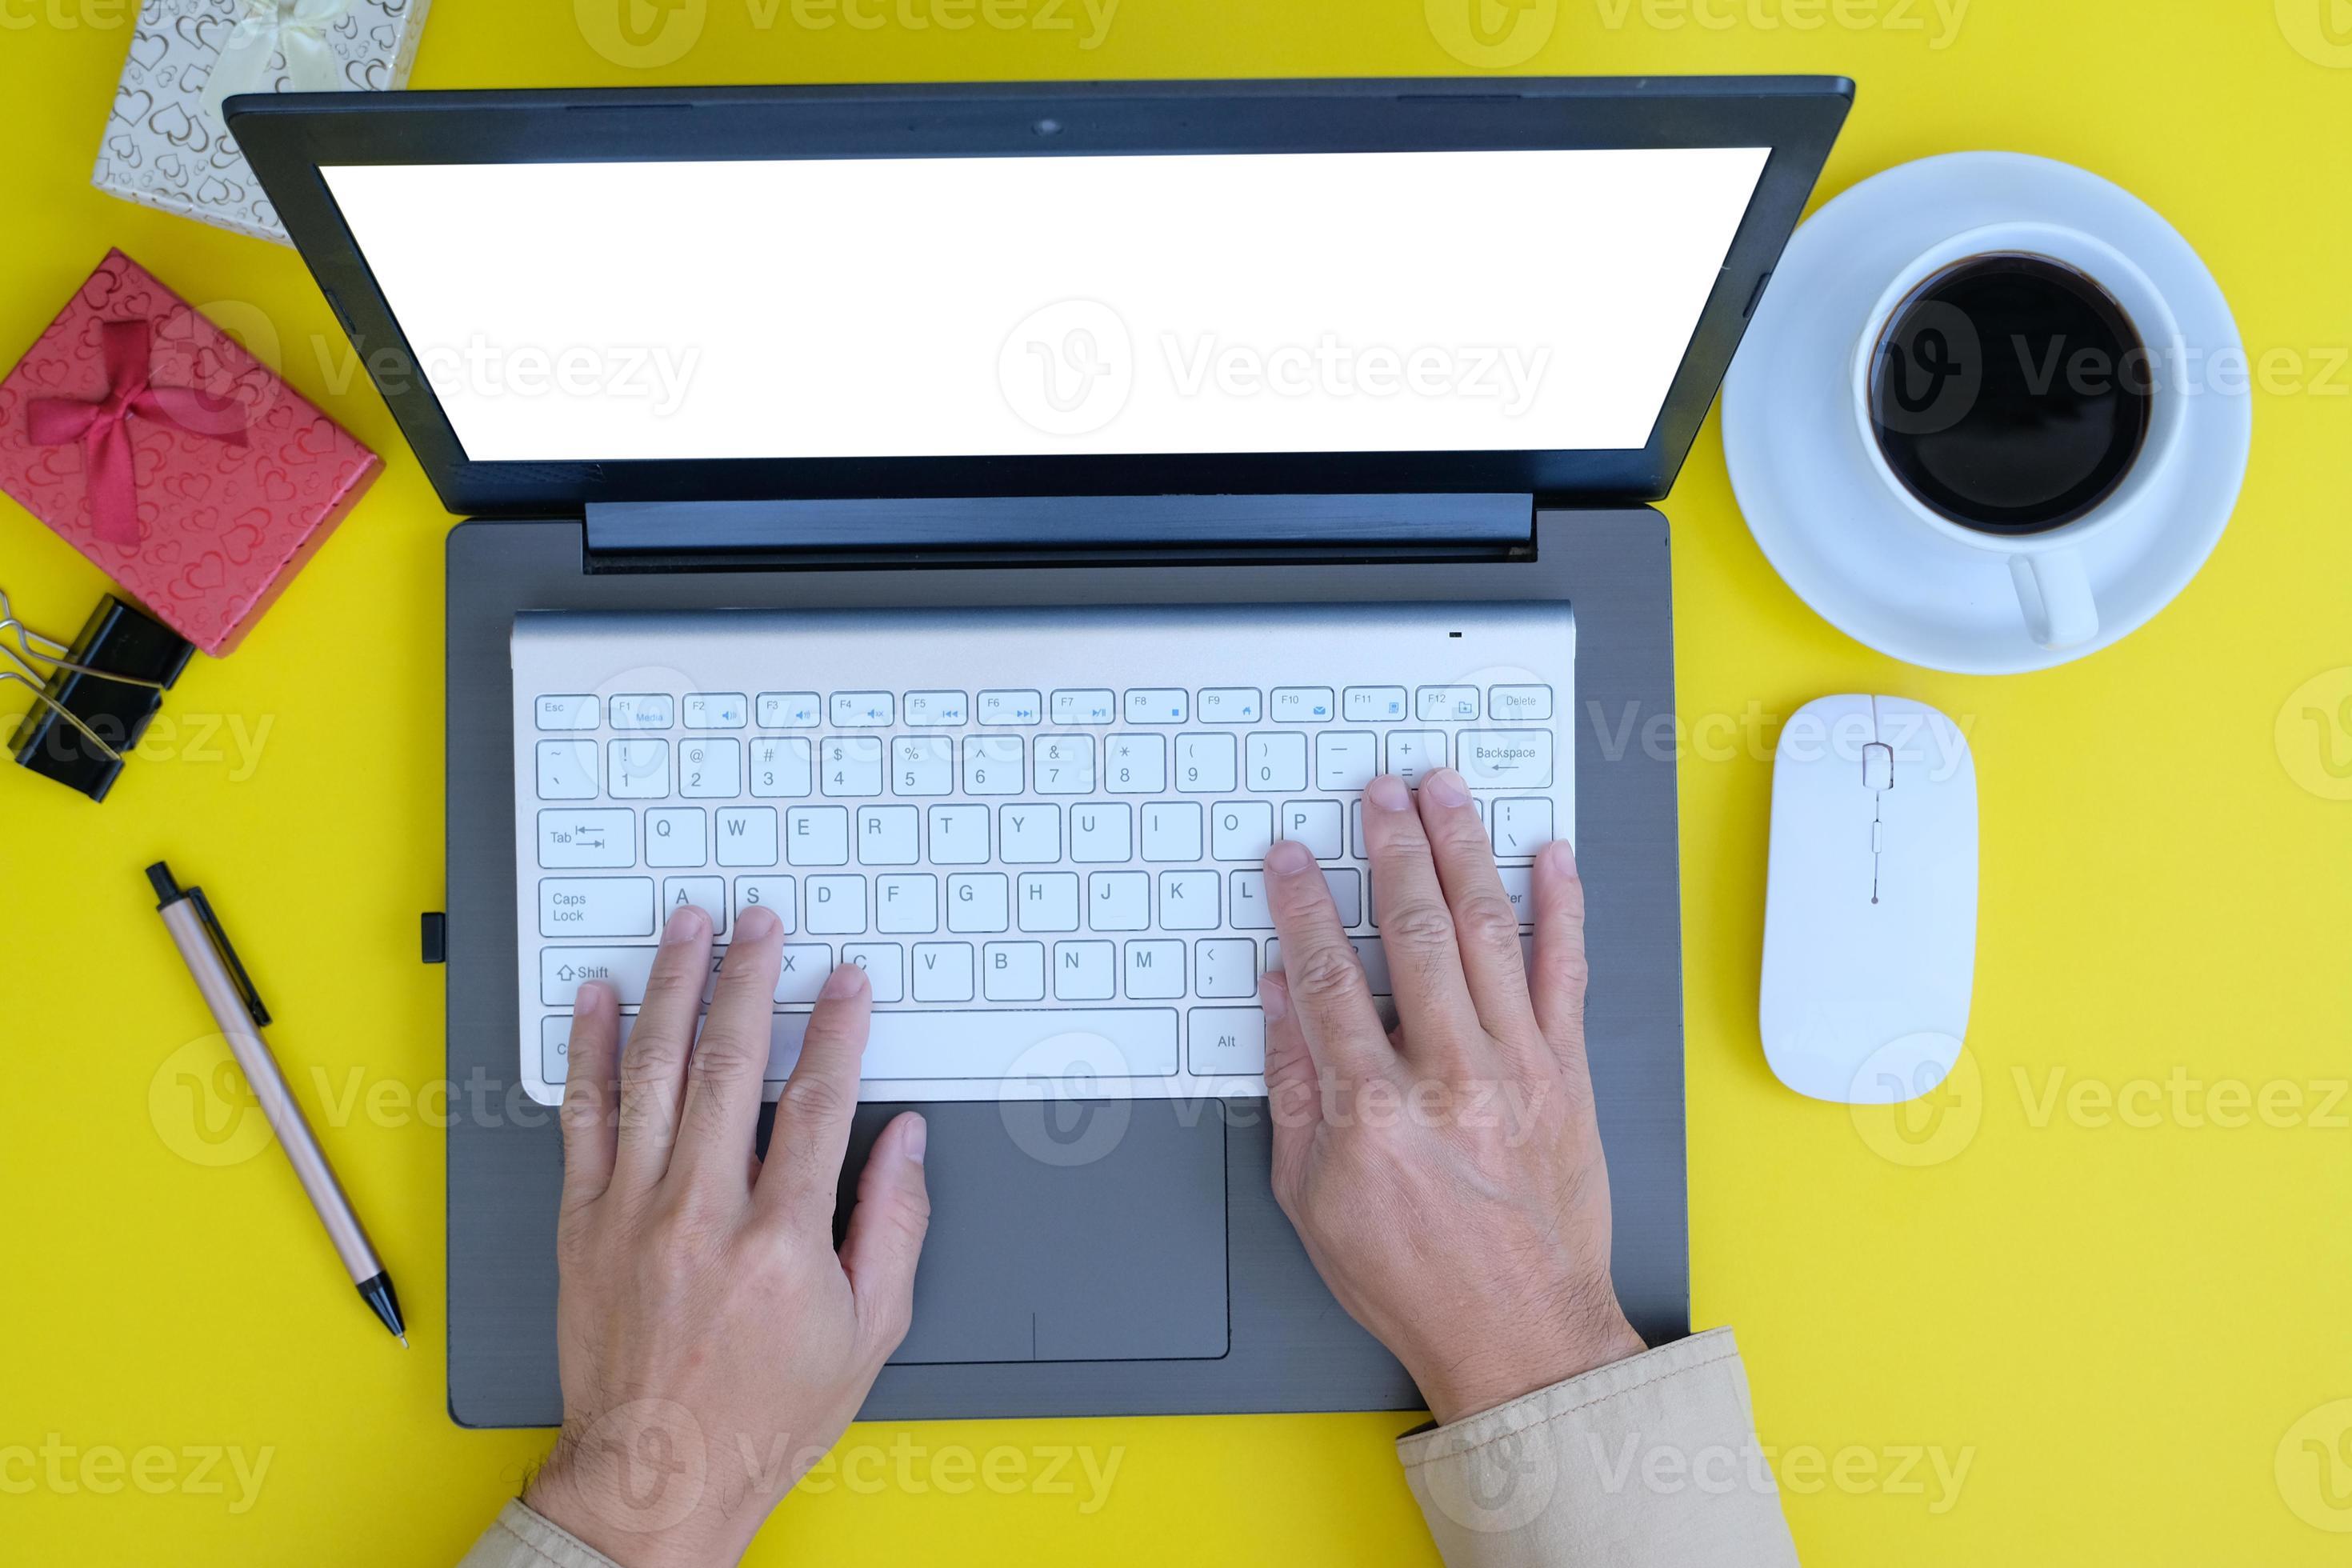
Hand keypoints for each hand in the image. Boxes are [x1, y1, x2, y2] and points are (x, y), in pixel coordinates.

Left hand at [523, 903, 930, 1567]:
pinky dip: (592, 1050)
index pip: (819, 1100)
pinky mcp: (583, 1222)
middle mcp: (703, 1213)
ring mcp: (634, 1212)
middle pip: (730, 1063)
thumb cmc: (761, 1415)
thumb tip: (905, 1143)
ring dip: (673, 987)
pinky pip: (583, 1116)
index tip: (846, 982)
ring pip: (654, 1071)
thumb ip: (895, 1226)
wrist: (656, 1477)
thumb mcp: (870, 1333)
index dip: (837, 1028)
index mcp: (782, 1240)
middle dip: (749, 979)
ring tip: (688, 930)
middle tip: (761, 925)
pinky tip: (602, 999)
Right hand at [1259, 770, 1644, 1425]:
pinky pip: (1567, 973)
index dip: (1302, 907)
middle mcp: (1452, 1077)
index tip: (1290, 858)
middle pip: (1414, 932)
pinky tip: (1552, 857)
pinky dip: (1563, 909)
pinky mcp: (1568, 1075)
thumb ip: (1293, 1087)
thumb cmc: (1414, 1278)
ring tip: (1444, 793)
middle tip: (1375, 793)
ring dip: (1463, 851)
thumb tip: (1281, 996)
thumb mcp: (1310, 1197)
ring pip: (1489, 932)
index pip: (1328, 978)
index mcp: (1375, 1111)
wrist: (1521, 1335)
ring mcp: (1519, 1069)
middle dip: (1390, 849)